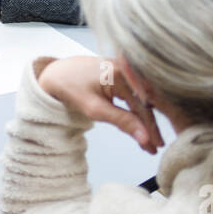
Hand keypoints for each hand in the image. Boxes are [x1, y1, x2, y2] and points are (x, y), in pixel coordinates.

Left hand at [37, 56, 159, 152]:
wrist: (55, 74)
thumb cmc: (70, 90)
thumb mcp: (95, 109)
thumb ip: (122, 121)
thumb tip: (144, 137)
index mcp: (121, 74)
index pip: (142, 107)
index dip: (150, 128)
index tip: (155, 146)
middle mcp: (127, 67)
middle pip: (146, 101)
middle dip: (151, 125)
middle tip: (156, 146)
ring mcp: (125, 67)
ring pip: (141, 97)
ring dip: (145, 118)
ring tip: (149, 139)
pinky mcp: (121, 70)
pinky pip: (135, 91)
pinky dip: (137, 107)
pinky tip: (140, 122)